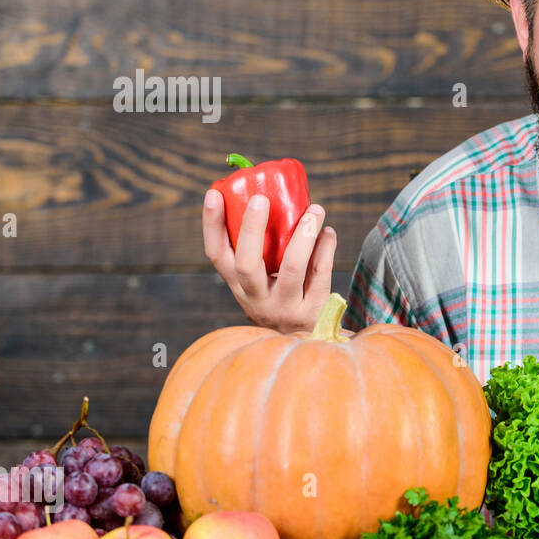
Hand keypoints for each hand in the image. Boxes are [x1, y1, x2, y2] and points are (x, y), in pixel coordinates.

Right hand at [203, 188, 337, 333]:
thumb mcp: (261, 283)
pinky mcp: (314, 310)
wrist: (304, 345)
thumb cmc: (281, 298)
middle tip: (261, 198)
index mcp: (238, 286)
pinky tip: (327, 231)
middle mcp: (257, 299)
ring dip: (304, 235)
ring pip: (292, 268)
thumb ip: (260, 250)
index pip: (216, 255)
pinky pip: (320, 273)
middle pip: (247, 264)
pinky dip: (326, 248)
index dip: (211, 225)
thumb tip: (269, 195)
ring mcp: (286, 307)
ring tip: (315, 209)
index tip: (213, 194)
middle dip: (251, 229)